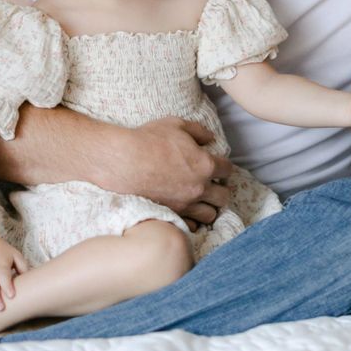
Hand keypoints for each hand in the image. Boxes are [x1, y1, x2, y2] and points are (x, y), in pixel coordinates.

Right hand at [107, 118, 235, 222]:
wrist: (122, 162)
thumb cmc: (149, 140)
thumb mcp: (177, 125)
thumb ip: (199, 131)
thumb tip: (211, 138)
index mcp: (205, 165)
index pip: (227, 170)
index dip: (223, 167)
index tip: (217, 165)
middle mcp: (199, 188)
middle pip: (223, 197)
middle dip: (220, 189)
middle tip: (212, 184)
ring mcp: (185, 204)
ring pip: (210, 215)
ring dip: (209, 207)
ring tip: (202, 200)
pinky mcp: (170, 214)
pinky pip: (191, 225)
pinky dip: (193, 220)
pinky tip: (187, 210)